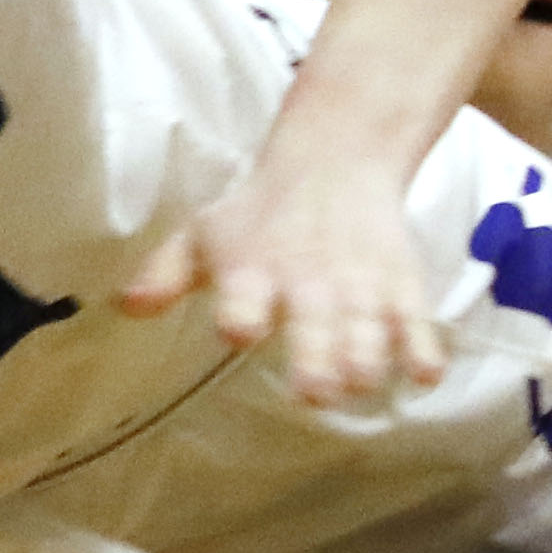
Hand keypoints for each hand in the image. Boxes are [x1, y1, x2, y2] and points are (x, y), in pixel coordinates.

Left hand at [121, 154, 449, 408]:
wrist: (338, 160)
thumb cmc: (261, 211)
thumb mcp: (204, 232)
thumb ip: (166, 273)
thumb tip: (128, 307)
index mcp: (254, 271)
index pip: (246, 299)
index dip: (243, 315)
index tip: (240, 330)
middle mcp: (310, 282)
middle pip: (317, 328)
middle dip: (318, 364)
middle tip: (314, 393)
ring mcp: (360, 287)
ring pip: (370, 334)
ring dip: (366, 364)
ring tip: (359, 381)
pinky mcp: (401, 287)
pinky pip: (419, 325)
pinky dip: (423, 352)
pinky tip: (420, 375)